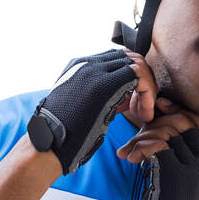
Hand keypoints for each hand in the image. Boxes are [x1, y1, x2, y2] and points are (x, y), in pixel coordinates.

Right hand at [27, 48, 156, 173]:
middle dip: (142, 81)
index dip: (131, 78)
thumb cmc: (66, 130)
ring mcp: (95, 71)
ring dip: (147, 88)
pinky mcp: (104, 84)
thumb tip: (126, 97)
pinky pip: (138, 76)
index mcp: (79, 66)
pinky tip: (144, 113)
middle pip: (129, 58)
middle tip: (143, 107)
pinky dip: (148, 94)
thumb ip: (104, 94)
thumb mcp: (83, 104)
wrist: (51, 141)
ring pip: (136, 64)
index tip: (133, 102)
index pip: (116, 59)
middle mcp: (87, 64)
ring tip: (144, 111)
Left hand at [127, 104, 198, 199]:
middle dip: (154, 123)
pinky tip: (130, 159)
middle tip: (135, 139)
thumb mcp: (184, 180)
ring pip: (167, 132)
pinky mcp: (176, 178)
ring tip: (129, 152)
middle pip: (183, 120)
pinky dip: (139, 148)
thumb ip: (180, 155)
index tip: (156, 118)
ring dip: (142, 137)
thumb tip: (159, 128)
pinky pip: (157, 147)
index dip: (178, 111)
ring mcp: (194, 169)